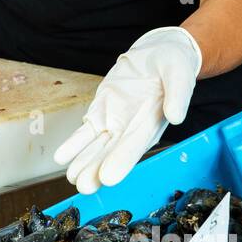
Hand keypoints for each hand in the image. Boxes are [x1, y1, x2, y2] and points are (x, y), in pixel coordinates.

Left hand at [52, 26, 201, 194]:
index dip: (121, 161)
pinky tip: (61, 157)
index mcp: (151, 124)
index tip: (108, 177)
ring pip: (95, 147)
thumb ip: (178, 95)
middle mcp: (131, 130)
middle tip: (84, 186)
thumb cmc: (173, 67)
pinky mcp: (100, 112)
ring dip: (83, 163)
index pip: (135, 146)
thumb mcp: (180, 74)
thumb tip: (176, 116)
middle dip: (97, 170)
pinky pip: (84, 132)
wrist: (157, 54)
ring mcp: (113, 123)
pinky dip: (73, 144)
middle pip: (112, 153)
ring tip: (72, 178)